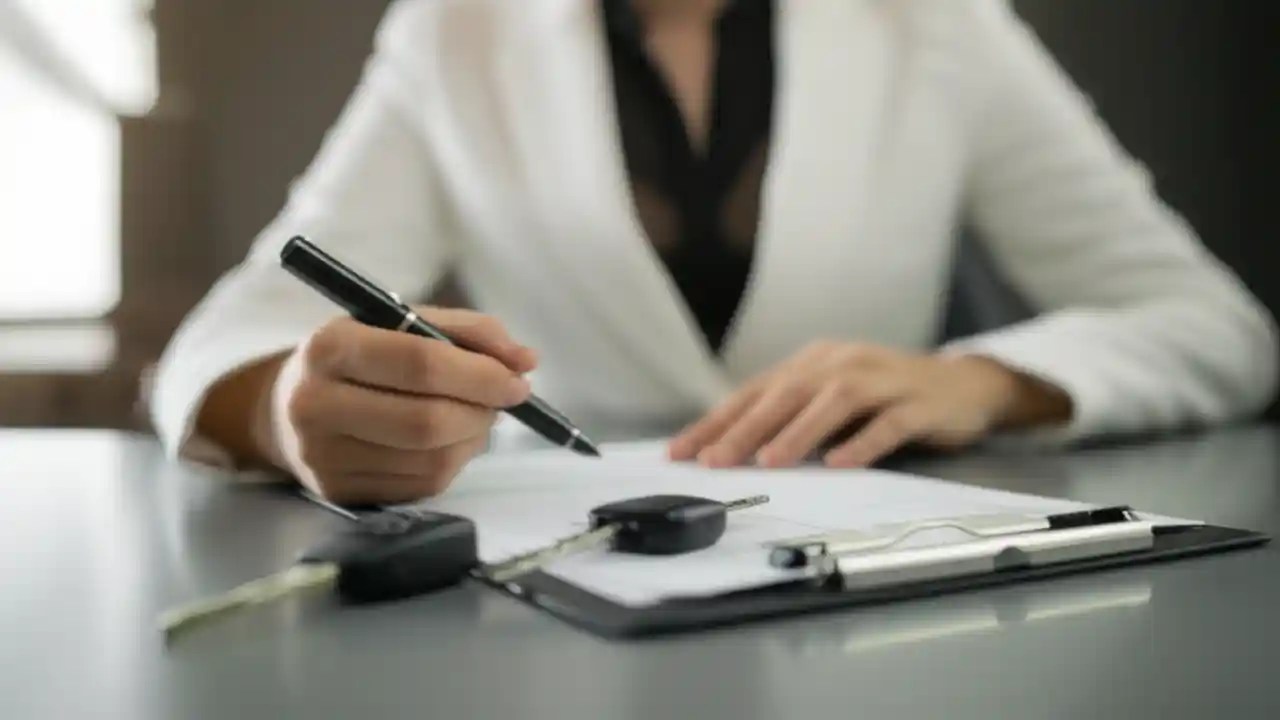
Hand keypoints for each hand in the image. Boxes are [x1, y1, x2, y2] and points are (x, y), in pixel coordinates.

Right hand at [265, 308, 536, 503]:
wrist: (283, 409)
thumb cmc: (358, 356)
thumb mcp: (399, 322)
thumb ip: (466, 332)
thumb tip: (526, 360)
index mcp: (330, 347)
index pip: (421, 363)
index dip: (481, 374)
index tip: (518, 379)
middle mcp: (316, 405)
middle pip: (427, 421)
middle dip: (482, 411)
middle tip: (503, 400)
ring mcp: (324, 457)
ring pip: (431, 459)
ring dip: (473, 438)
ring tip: (476, 415)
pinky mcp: (339, 493)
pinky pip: (421, 485)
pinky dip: (453, 461)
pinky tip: (450, 441)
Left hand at [668, 342, 1070, 468]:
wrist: (962, 386)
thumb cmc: (885, 396)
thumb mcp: (830, 399)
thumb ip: (788, 416)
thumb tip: (728, 448)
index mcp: (813, 363)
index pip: (755, 393)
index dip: (716, 422)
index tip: (681, 452)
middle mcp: (842, 364)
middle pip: (786, 394)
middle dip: (744, 430)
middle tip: (712, 461)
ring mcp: (882, 381)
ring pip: (833, 404)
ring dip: (797, 434)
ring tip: (767, 463)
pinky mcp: (917, 404)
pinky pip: (887, 424)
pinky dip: (862, 443)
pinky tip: (839, 463)